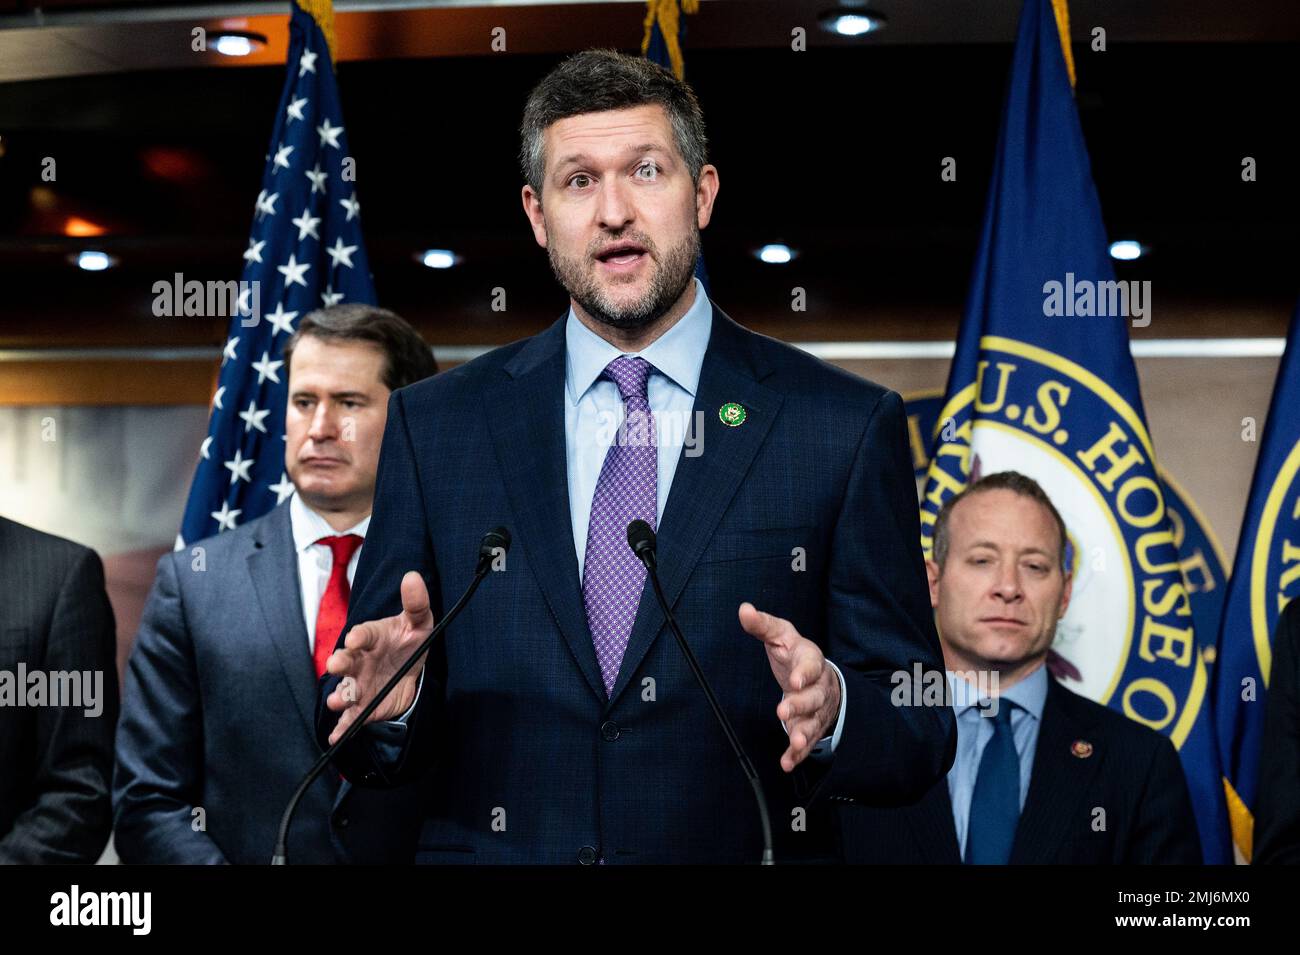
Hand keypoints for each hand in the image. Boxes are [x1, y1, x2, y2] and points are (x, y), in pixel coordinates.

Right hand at [325, 571, 433, 744]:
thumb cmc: (408, 640)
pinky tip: (335, 737)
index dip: (359, 635)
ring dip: (340, 696)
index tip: (355, 637)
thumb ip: (416, 603)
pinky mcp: (362, 706)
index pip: (364, 634)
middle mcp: (359, 660)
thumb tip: (413, 577)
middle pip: (346, 660)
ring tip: (338, 701)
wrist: (407, 670)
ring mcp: (358, 683)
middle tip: (335, 665)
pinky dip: (342, 727)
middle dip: (341, 662)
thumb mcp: (419, 622)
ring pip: (345, 689)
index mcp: (371, 637)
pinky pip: (350, 718)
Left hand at [738, 601, 840, 771]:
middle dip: (800, 705)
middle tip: (783, 711)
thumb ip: (762, 625)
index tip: (795, 680)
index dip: (805, 673)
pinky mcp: (811, 727)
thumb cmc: (795, 654)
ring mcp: (816, 709)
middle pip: (813, 697)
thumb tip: (744, 610)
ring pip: (814, 722)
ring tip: (796, 741)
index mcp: (811, 660)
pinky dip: (798, 754)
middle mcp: (818, 686)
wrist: (819, 676)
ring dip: (804, 733)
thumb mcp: (780, 635)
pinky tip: (787, 763)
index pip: (811, 665)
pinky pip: (807, 743)